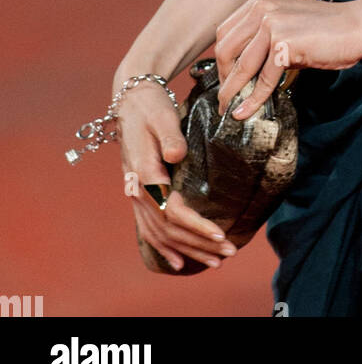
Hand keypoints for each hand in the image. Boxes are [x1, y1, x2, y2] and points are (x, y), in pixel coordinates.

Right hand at [115, 79, 236, 270]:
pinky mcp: (141, 195)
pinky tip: (179, 261)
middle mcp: (138, 190)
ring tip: (214, 261)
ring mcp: (137, 195)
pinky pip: (150, 229)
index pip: (170, 212)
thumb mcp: (162, 116)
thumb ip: (170, 136)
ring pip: (159, 234)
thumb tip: (177, 155)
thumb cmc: (151, 108)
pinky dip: (165, 248)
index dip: (196, 226)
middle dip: (198, 244)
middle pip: (167, 230)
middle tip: (228, 253)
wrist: (131, 102)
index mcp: (145, 175)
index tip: (220, 235)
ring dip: (187, 250)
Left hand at [214, 0, 361, 117]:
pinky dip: (252, 99)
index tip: (224, 78)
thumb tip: (241, 72)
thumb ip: (264, 39)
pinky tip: (245, 111)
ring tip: (229, 108)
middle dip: (223, 76)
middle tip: (225, 97)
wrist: (357, 26)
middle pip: (226, 47)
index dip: (221, 59)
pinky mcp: (284, 43)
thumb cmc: (328, 30)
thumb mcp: (288, 25)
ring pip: (241, 65)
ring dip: (231, 91)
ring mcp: (272, 23)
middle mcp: (262, 7)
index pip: (226, 31)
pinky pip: (263, 78)